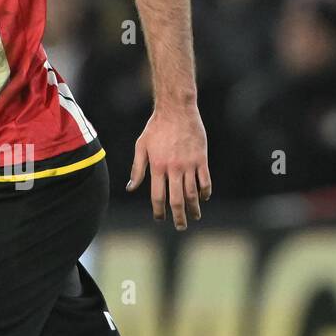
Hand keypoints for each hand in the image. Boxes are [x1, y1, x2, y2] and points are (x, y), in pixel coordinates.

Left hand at [127, 104, 210, 229]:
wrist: (177, 109)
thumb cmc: (156, 127)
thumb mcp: (141, 146)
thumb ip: (137, 169)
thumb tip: (130, 188)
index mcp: (157, 167)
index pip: (157, 196)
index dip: (159, 211)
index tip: (160, 218)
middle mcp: (173, 168)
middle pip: (177, 200)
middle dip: (178, 216)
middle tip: (180, 226)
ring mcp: (189, 164)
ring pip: (192, 193)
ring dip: (193, 208)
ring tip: (194, 216)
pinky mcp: (201, 159)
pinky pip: (205, 180)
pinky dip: (205, 192)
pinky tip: (203, 198)